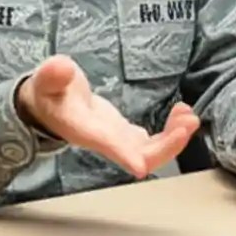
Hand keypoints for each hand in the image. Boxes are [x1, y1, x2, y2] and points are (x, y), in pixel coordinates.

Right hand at [17, 55, 200, 177]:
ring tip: (189, 115)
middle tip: (187, 123)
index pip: (105, 144)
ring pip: (151, 152)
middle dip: (167, 146)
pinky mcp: (126, 134)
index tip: (140, 167)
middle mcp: (104, 141)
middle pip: (139, 156)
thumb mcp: (46, 79)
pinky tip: (182, 114)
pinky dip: (172, 132)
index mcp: (83, 129)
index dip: (123, 156)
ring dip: (174, 138)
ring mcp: (117, 140)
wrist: (48, 105)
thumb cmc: (48, 93)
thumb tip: (61, 68)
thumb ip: (52, 75)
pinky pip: (154, 142)